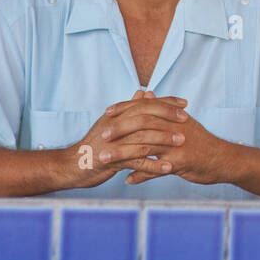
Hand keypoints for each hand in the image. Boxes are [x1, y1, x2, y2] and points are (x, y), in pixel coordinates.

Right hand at [63, 91, 188, 189]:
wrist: (71, 166)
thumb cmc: (95, 145)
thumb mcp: (111, 123)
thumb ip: (128, 109)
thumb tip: (142, 92)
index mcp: (117, 115)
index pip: (145, 103)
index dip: (166, 103)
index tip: (185, 103)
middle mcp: (115, 125)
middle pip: (145, 116)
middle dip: (168, 117)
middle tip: (187, 119)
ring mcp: (113, 143)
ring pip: (142, 138)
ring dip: (164, 139)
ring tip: (182, 141)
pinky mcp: (111, 161)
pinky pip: (136, 161)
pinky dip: (153, 165)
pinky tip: (168, 168)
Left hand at [113, 90, 235, 186]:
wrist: (223, 159)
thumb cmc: (200, 141)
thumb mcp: (182, 122)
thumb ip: (162, 109)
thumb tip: (146, 94)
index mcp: (174, 115)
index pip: (145, 106)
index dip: (125, 108)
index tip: (107, 113)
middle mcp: (175, 127)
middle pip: (142, 124)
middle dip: (120, 129)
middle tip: (103, 134)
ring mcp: (178, 144)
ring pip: (145, 146)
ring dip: (123, 153)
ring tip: (105, 159)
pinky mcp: (181, 162)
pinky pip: (156, 168)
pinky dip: (141, 175)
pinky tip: (127, 180)